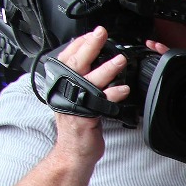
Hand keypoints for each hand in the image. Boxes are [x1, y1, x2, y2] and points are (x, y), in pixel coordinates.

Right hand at [49, 27, 132, 159]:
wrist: (74, 152)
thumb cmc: (77, 127)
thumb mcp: (76, 99)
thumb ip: (82, 82)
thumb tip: (92, 63)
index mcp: (62, 85)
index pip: (67, 58)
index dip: (79, 43)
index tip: (92, 33)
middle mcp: (66, 92)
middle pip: (76, 63)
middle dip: (90, 45)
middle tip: (101, 33)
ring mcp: (75, 104)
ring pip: (90, 80)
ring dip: (107, 69)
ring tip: (120, 60)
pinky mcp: (86, 117)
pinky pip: (100, 102)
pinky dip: (112, 95)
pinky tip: (123, 89)